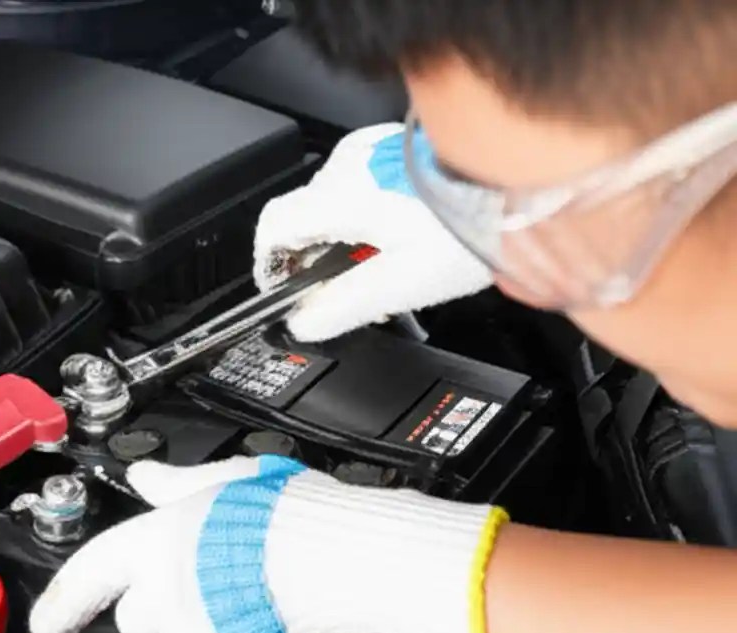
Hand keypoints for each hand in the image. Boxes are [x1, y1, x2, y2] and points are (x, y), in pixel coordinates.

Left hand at [29, 456, 507, 632]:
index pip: (88, 577)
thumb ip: (178, 483)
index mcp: (155, 548)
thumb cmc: (296, 517)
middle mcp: (169, 603)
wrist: (353, 565)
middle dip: (163, 612)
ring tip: (257, 597)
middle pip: (140, 624)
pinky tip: (285, 622)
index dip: (61, 602)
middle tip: (206, 584)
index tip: (45, 623)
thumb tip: (145, 475)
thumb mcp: (229, 477)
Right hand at [254, 124, 492, 342]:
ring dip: (338, 236)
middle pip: (302, 217)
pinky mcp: (391, 148)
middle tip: (338, 291)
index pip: (274, 227)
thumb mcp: (404, 282)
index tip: (281, 287)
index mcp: (342, 198)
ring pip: (329, 201)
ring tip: (375, 266)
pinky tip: (393, 237)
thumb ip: (345, 305)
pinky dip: (361, 214)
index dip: (269, 264)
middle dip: (311, 257)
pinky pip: (356, 184)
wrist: (523, 184)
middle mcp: (348, 166)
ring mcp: (370, 151)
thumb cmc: (474, 225)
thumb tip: (305, 323)